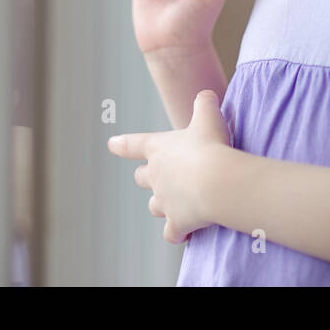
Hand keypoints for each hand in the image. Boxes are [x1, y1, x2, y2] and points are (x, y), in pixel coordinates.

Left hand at [107, 90, 231, 243]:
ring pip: (154, 206)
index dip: (122, 144)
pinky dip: (177, 233)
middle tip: (161, 178)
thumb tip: (206, 96)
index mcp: (158, 149)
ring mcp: (164, 201)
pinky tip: (186, 233)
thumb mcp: (208, 117)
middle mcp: (156, 176)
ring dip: (163, 205)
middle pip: (142, 178)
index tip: (112, 144)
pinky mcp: (177, 222)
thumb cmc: (211, 146)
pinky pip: (172, 233)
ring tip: (178, 205)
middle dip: (148, 178)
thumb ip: (204, 104)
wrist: (217, 181)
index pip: (133, 145)